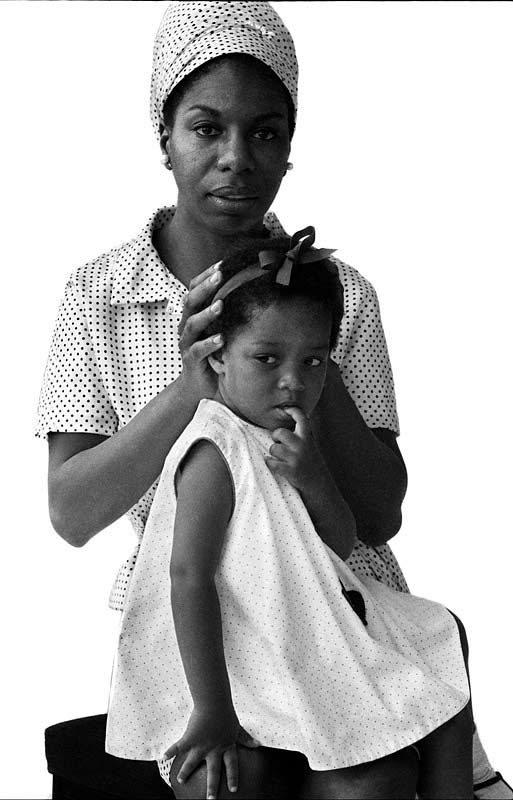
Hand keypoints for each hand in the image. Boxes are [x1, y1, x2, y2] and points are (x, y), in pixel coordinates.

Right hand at [163, 707, 259, 798]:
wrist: (214, 702)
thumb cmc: (226, 713)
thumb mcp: (237, 727)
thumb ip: (246, 738)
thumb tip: (258, 745)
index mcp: (226, 746)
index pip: (231, 765)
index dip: (233, 777)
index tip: (234, 790)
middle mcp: (214, 749)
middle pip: (213, 771)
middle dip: (212, 786)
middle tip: (211, 799)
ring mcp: (201, 745)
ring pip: (192, 762)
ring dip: (186, 772)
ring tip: (180, 780)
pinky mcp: (190, 738)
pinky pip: (179, 746)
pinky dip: (170, 751)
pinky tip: (163, 757)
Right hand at [178, 262, 224, 400]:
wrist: (200, 386)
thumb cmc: (215, 354)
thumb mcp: (221, 330)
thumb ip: (229, 313)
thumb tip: (253, 291)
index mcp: (193, 315)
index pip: (194, 289)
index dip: (205, 276)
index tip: (222, 264)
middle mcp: (187, 326)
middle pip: (191, 301)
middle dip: (205, 287)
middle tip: (219, 276)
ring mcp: (187, 343)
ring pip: (192, 324)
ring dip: (207, 314)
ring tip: (221, 306)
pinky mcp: (190, 360)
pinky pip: (196, 350)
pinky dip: (208, 344)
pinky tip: (221, 339)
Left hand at [265, 406, 324, 491]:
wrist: (319, 484)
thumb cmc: (310, 463)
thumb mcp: (309, 445)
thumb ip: (300, 435)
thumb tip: (282, 424)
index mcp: (307, 438)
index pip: (301, 417)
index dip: (292, 410)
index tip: (286, 409)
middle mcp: (302, 446)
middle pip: (280, 432)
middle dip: (275, 437)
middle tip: (278, 442)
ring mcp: (296, 458)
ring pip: (273, 448)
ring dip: (273, 453)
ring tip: (279, 457)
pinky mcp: (290, 471)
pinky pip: (271, 462)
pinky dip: (269, 463)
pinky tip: (273, 464)